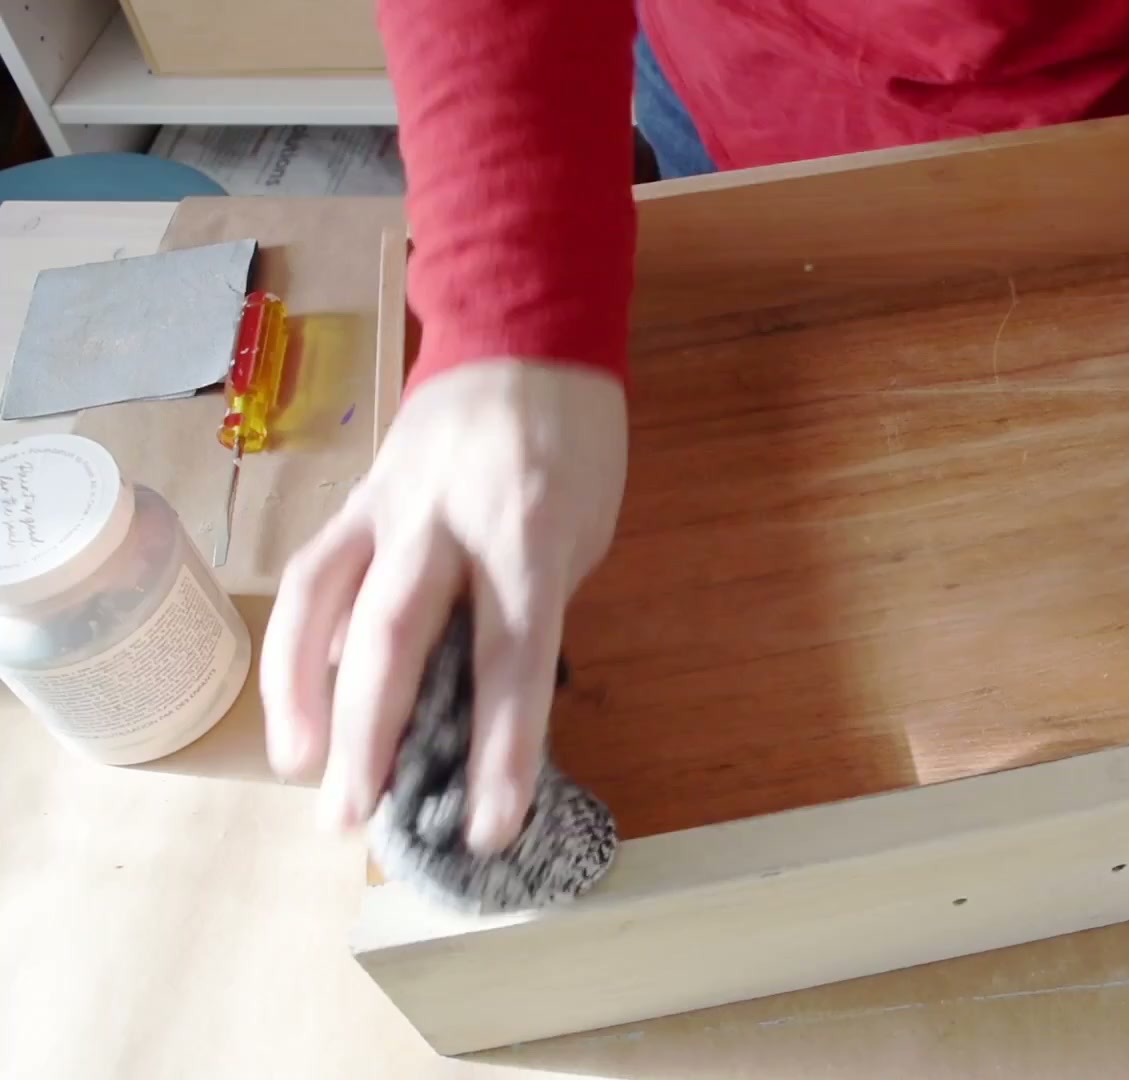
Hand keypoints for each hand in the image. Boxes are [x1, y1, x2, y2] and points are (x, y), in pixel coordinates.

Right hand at [261, 359, 626, 850]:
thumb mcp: (586, 531)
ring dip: (305, 694)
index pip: (513, 659)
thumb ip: (532, 607)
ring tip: (303, 772)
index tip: (492, 828)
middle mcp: (449, 521)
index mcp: (531, 534)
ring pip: (328, 602)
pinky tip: (299, 700)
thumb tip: (484, 699)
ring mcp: (392, 503)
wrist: (525, 333)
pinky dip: (300, 640)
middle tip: (355, 822)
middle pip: (397, 637)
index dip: (503, 750)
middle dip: (372, 736)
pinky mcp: (358, 494)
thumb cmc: (576, 446)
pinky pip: (317, 572)